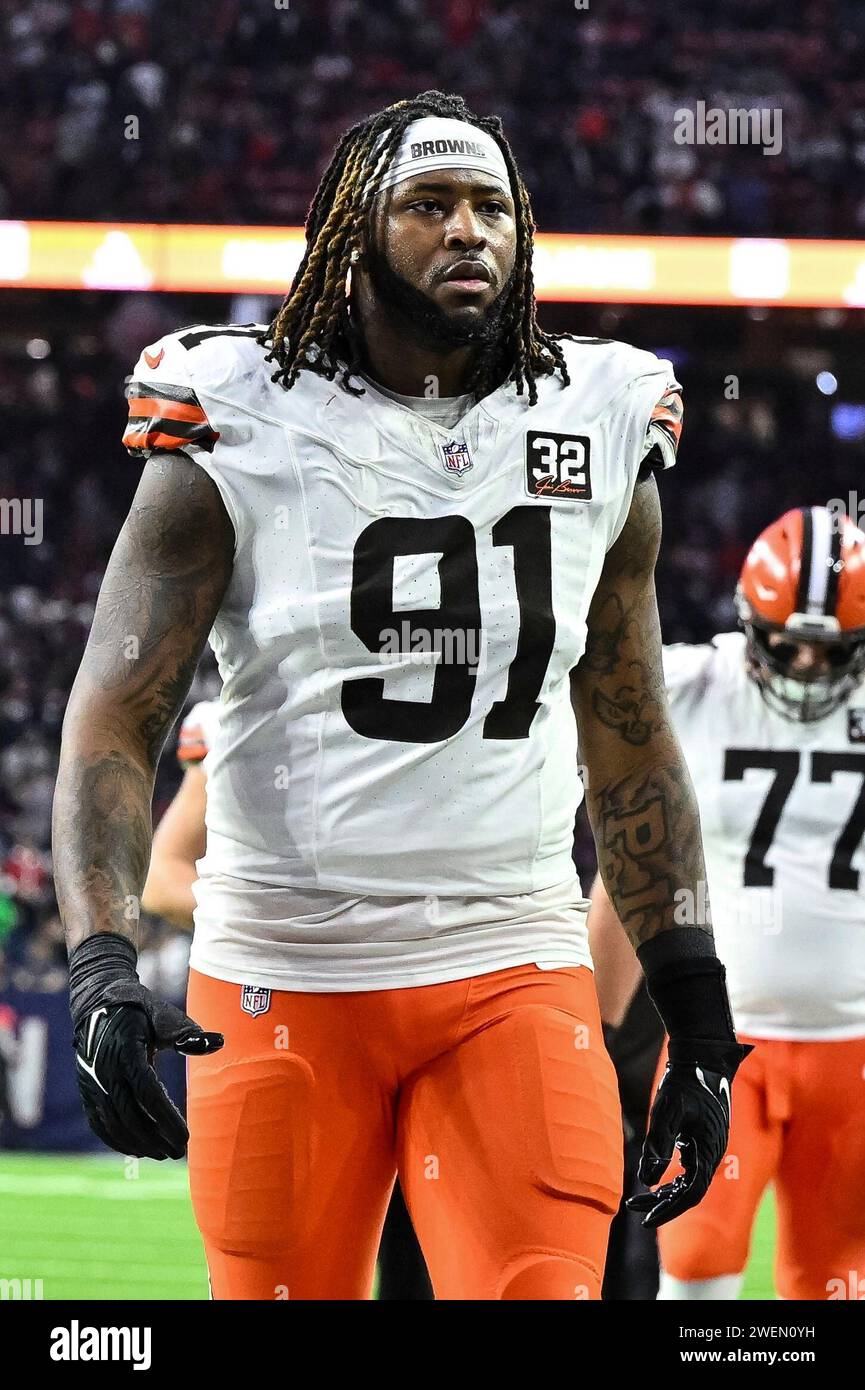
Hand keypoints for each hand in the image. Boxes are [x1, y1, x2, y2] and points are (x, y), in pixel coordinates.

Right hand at [74, 983, 222, 1159]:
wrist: (99, 1004)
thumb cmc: (140, 1011)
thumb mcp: (164, 1016)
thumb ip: (189, 1033)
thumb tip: (220, 1042)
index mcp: (126, 1053)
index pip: (148, 1094)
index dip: (166, 1119)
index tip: (186, 1138)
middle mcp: (106, 1072)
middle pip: (130, 1116)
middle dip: (155, 1138)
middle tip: (178, 1152)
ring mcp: (93, 1084)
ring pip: (114, 1124)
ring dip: (138, 1144)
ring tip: (163, 1154)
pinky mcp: (87, 1091)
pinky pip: (99, 1123)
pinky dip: (117, 1141)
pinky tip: (137, 1150)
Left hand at [626, 1042, 752, 1228]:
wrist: (702, 1057)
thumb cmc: (685, 1081)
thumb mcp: (667, 1110)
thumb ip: (657, 1144)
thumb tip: (646, 1180)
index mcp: (709, 1149)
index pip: (691, 1193)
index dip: (669, 1208)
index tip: (647, 1218)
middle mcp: (712, 1153)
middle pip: (689, 1192)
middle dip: (663, 1204)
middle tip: (635, 1210)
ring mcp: (708, 1147)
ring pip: (688, 1181)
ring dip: (665, 1192)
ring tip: (637, 1200)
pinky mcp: (701, 1139)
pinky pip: (688, 1168)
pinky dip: (671, 1177)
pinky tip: (654, 1179)